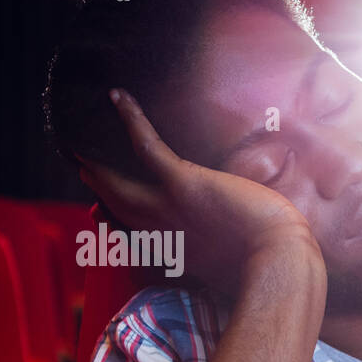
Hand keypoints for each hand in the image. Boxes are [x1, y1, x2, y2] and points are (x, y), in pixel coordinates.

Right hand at [75, 88, 319, 296]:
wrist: (279, 258)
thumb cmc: (273, 263)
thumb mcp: (243, 263)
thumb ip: (234, 252)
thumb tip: (246, 244)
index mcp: (180, 254)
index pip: (137, 238)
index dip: (119, 225)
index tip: (105, 215)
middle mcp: (166, 233)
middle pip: (119, 210)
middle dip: (100, 191)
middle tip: (84, 169)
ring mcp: (169, 208)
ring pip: (118, 184)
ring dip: (99, 165)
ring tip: (82, 146)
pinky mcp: (182, 183)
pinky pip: (147, 146)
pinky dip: (131, 120)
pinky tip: (118, 97)